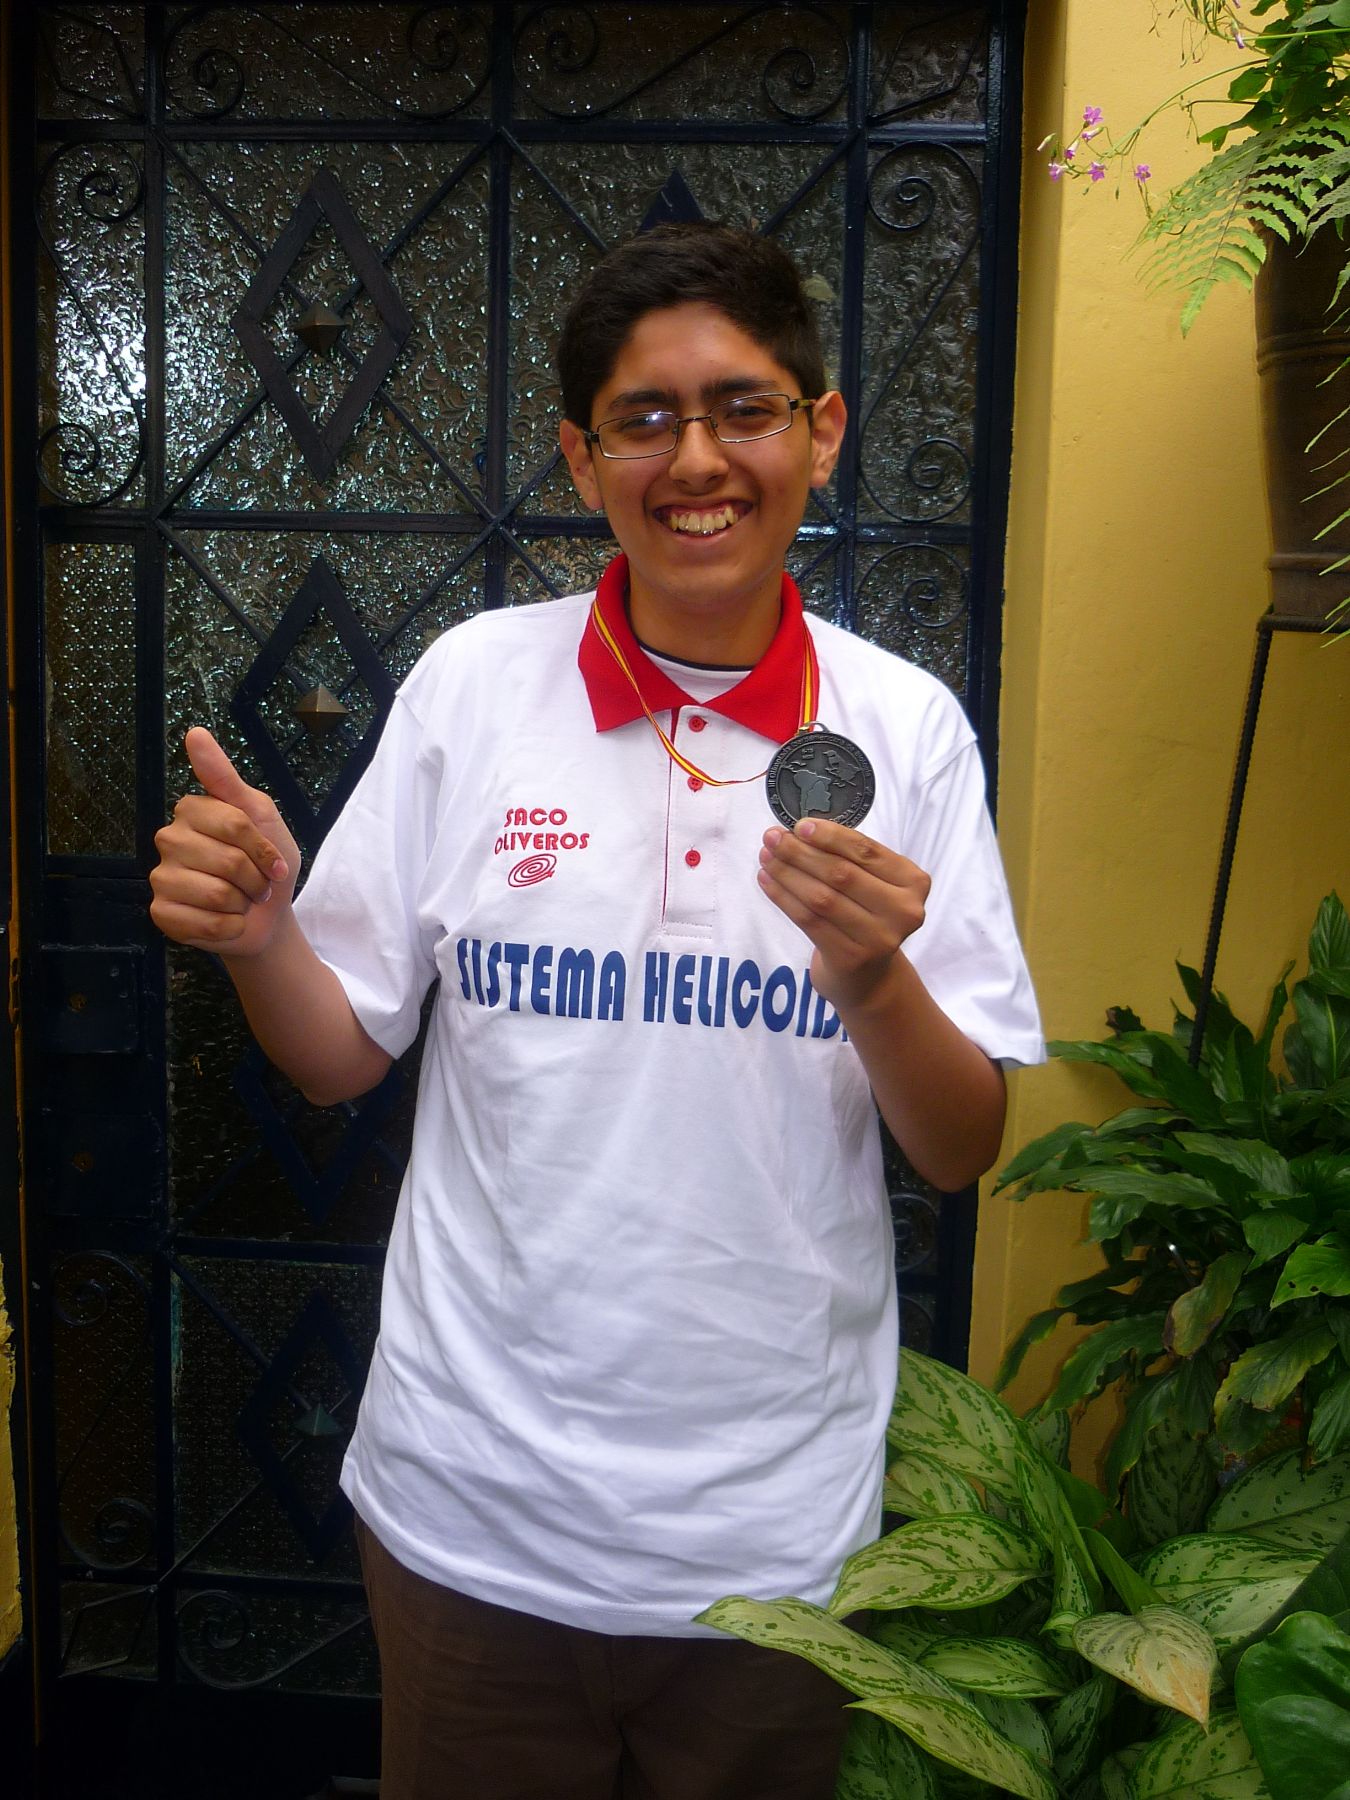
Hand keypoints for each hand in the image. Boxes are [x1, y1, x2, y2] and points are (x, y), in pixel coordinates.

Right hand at [149, 728, 299, 957]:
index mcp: (192, 811)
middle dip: (255, 879)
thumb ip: (226, 777)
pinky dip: (228, 927)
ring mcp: (160, 877)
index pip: (234, 823)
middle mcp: (168, 839)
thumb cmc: (265, 864)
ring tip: (240, 900)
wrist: (267, 916)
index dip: (263, 848)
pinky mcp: (160, 913)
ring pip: (216, 893)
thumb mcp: (260, 816)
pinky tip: (225, 921)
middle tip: (254, 883)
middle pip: (228, 860)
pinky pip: (204, 922)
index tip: (273, 860)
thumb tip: (195, 732)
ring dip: (243, 904)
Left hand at [757, 817, 930, 1013]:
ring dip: (787, 873)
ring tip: (766, 857)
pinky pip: (809, 920)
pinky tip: (766, 881)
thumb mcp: (873, 883)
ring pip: (822, 897)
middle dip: (801, 852)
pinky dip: (783, 897)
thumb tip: (798, 832)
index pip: (866, 851)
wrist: (869, 976)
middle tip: (772, 837)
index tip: (799, 825)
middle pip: (842, 873)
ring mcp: (879, 938)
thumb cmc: (867, 914)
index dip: (830, 836)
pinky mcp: (851, 958)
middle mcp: (904, 911)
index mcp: (914, 882)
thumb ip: (848, 857)